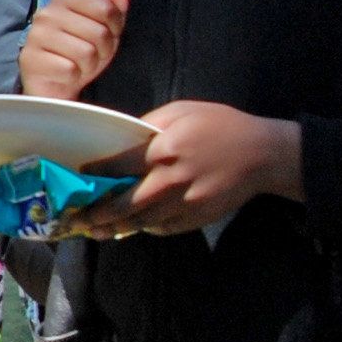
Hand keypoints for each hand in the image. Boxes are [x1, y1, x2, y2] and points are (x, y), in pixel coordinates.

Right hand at [22, 0, 127, 99]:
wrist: (53, 86)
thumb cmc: (77, 56)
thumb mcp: (101, 31)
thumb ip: (111, 10)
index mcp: (63, 0)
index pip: (104, 7)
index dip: (114, 27)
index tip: (106, 36)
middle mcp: (47, 14)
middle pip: (98, 31)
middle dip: (102, 50)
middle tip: (91, 56)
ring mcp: (36, 36)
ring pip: (86, 52)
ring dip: (89, 65)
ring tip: (79, 65)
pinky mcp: (31, 59)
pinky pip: (70, 70)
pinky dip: (73, 77)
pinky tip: (65, 74)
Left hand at [60, 101, 300, 239]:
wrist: (264, 155)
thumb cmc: (220, 126)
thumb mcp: (182, 111)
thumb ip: (149, 126)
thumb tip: (123, 142)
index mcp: (166, 148)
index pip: (120, 164)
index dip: (97, 172)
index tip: (79, 175)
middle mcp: (172, 179)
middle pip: (125, 202)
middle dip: (98, 212)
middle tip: (77, 218)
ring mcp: (186, 203)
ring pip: (142, 220)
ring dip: (116, 227)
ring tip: (94, 230)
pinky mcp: (197, 218)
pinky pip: (163, 227)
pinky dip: (145, 228)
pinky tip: (131, 226)